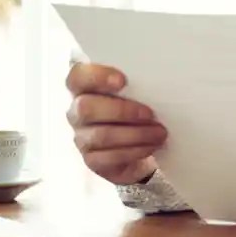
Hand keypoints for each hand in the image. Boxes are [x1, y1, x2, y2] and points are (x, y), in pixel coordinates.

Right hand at [65, 60, 167, 184]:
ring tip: (159, 133)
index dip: (96, 77)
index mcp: (83, 86)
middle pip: (86, 108)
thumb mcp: (135, 90)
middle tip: (150, 113)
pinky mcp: (92, 160)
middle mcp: (77, 110)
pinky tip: (151, 146)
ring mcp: (81, 137)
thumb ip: (135, 82)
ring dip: (135, 134)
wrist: (139, 142)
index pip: (78, 76)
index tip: (123, 80)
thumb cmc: (136, 106)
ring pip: (101, 135)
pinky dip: (134, 151)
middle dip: (122, 111)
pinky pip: (109, 157)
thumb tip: (156, 78)